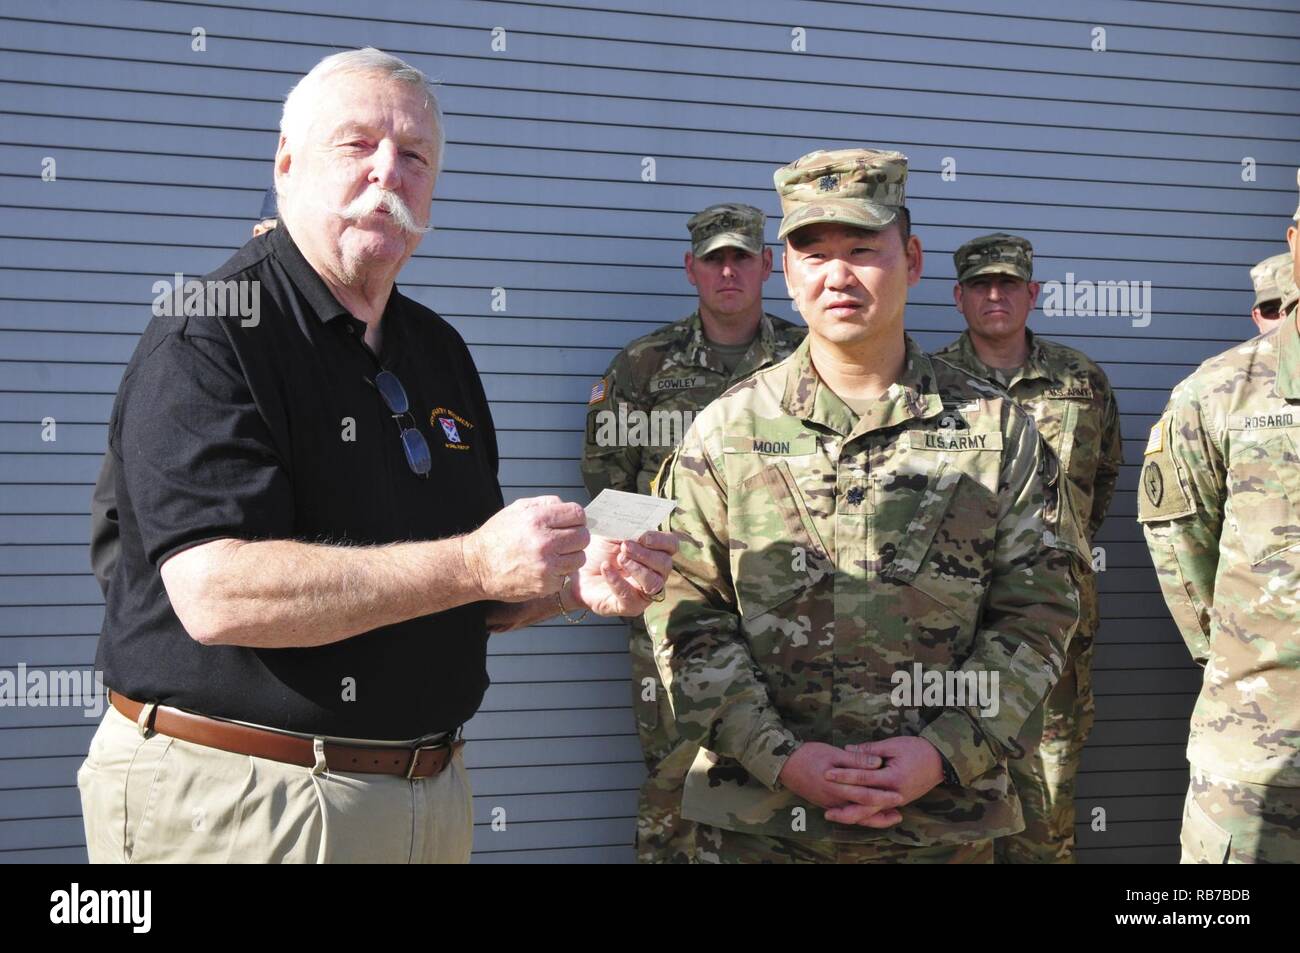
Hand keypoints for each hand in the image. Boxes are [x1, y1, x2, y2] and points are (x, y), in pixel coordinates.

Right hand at [463, 496, 588, 602]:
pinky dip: (558, 573)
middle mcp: (543, 542)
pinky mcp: (545, 584)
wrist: (476, 566)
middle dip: (576, 537)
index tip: (571, 523)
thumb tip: (568, 508)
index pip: (578, 514)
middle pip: (584, 537)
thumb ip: (546, 504)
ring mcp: (545, 565)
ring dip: (570, 557)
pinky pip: (566, 576)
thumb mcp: (517, 509)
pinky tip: (544, 569)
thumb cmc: (497, 536)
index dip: (577, 518)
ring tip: (554, 555)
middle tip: (564, 541)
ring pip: (580, 558)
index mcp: (537, 519)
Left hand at [571, 531, 676, 616]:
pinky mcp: (630, 606)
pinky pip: (631, 597)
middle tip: (625, 547)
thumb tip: (635, 520)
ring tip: (619, 559)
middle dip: (645, 554)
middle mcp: (655, 573)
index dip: (661, 541)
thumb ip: (626, 528)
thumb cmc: (598, 553)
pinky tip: (606, 568)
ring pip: (654, 582)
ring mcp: (644, 592)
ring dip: (637, 568)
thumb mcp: (611, 535)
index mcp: (654, 552)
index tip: (643, 537)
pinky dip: (618, 581)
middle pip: (665, 564)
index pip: (671, 546)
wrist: (577, 573)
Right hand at [776, 742, 902, 825]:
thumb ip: (856, 760)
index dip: (884, 796)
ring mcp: (830, 804)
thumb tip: (877, 763)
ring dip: (874, 818)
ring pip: (856, 817)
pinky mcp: (826, 804)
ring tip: (890, 817)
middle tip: (901, 811)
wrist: (784, 765)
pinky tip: (868, 812)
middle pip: (863, 810)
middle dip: (882, 811)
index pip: (865, 795)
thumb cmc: (809, 755)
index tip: (900, 795)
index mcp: (838, 787)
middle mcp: (835, 800)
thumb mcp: (833, 753)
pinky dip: (861, 816)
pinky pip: (847, 815)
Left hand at [822, 736, 943, 825]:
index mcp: (893, 777)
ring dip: (852, 815)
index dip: (844, 775)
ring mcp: (897, 800)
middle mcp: (895, 793)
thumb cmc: (917, 749)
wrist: (940, 761)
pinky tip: (850, 813)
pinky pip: (878, 811)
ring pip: (871, 813)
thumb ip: (870, 749)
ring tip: (833, 814)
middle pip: (866, 806)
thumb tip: (847, 749)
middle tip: (825, 808)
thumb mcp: (894, 745)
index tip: (827, 773)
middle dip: (844, 807)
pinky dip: (864, 814)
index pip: (863, 778)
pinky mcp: (898, 802)